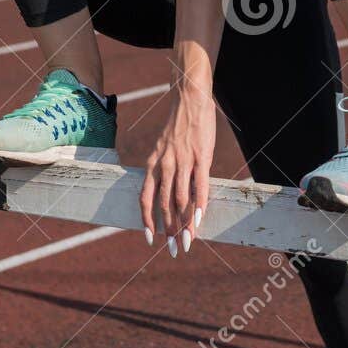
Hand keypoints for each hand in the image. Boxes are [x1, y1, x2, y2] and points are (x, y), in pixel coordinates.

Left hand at [139, 74, 215, 256]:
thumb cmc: (178, 123)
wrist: (189, 98)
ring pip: (181, 200)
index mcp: (152, 163)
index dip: (147, 220)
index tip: (151, 239)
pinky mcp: (201, 158)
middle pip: (165, 205)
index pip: (146, 198)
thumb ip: (164, 167)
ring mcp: (183, 162)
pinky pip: (200, 186)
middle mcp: (165, 165)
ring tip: (188, 241)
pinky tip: (199, 220)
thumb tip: (169, 188)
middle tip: (174, 249)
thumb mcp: (163, 147)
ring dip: (184, 224)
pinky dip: (199, 205)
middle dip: (169, 230)